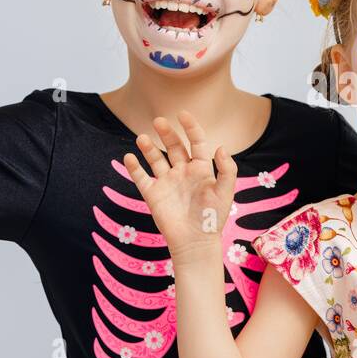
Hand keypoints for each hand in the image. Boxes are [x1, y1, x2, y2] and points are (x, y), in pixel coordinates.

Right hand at [122, 111, 235, 265]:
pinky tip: (129, 156)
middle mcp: (183, 172)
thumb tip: (221, 147)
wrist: (196, 242)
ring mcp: (167, 182)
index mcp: (201, 169)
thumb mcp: (225, 192)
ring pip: (155, 159)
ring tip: (143, 137)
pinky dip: (134, 167)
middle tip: (159, 121)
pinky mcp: (153, 195)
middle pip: (174, 146)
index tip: (183, 114)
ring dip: (148, 147)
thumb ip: (226, 169)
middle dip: (167, 133)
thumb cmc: (213, 218)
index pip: (196, 142)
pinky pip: (141, 177)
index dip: (191, 127)